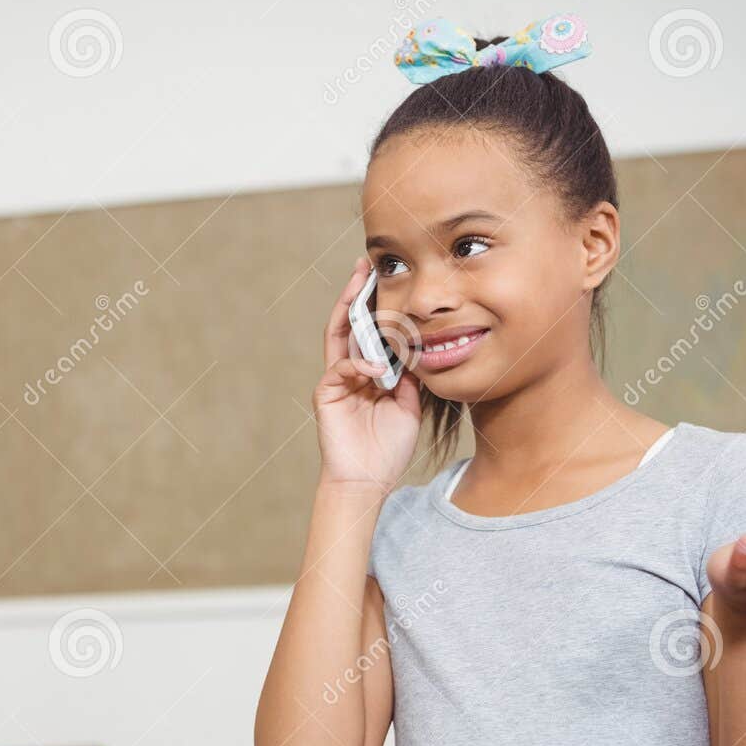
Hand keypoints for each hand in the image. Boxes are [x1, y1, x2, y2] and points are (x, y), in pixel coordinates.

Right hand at [314, 258, 420, 493]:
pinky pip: (341, 369)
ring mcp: (337, 381)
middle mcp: (351, 370)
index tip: (386, 277)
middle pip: (350, 323)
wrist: (368, 480)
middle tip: (364, 265)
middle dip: (355, 293)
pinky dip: (360, 365)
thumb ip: (411, 377)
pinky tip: (378, 368)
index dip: (376, 304)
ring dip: (348, 309)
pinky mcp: (326, 395)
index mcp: (370, 371)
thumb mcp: (410, 406)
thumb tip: (419, 347)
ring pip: (338, 336)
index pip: (371, 330)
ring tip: (358, 284)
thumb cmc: (389, 448)